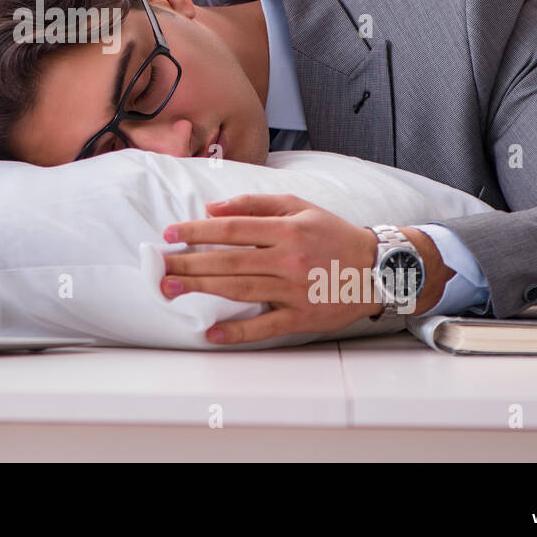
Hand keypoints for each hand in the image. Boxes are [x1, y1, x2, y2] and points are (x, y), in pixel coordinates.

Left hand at [160, 194, 443, 343]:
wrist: (377, 269)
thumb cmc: (332, 235)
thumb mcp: (299, 207)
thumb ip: (256, 204)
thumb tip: (213, 209)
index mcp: (287, 229)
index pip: (232, 228)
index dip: (198, 231)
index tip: (170, 234)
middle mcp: (288, 258)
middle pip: (229, 261)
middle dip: (189, 263)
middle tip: (158, 267)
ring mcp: (294, 290)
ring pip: (239, 290)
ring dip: (201, 290)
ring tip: (171, 290)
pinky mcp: (301, 317)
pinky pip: (264, 326)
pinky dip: (237, 332)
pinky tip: (210, 333)